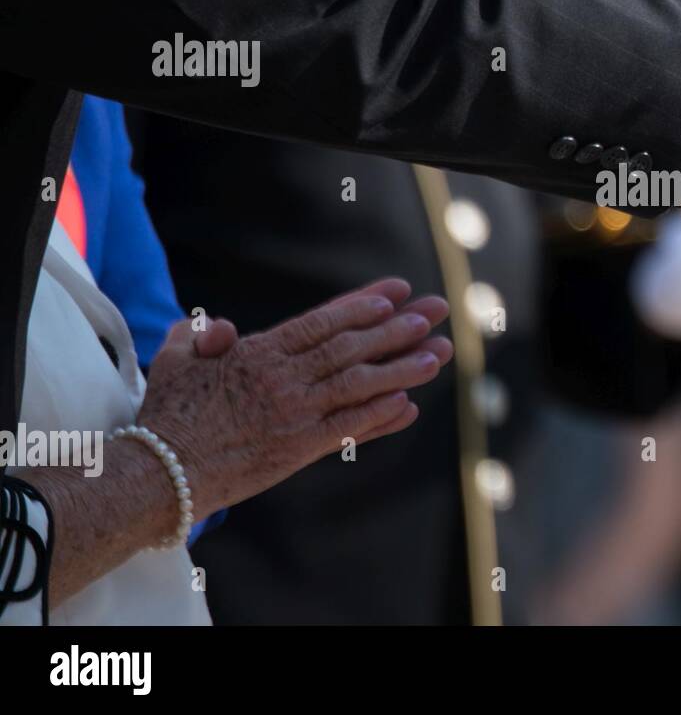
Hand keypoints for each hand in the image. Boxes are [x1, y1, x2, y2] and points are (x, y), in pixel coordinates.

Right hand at [136, 277, 452, 521]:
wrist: (159, 474)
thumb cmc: (166, 414)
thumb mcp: (177, 360)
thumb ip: (202, 336)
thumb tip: (222, 328)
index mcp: (259, 352)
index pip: (323, 320)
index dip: (364, 303)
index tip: (398, 291)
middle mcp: (284, 378)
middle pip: (352, 345)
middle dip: (400, 326)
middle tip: (436, 311)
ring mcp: (294, 414)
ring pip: (359, 383)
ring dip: (402, 368)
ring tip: (438, 353)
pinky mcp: (298, 449)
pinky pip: (348, 428)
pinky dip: (379, 416)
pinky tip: (408, 405)